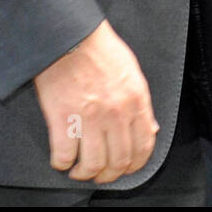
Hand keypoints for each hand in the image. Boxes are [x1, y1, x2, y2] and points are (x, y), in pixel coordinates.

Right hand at [33, 20, 157, 182]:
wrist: (70, 36)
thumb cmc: (101, 50)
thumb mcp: (132, 73)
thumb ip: (141, 104)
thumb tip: (150, 129)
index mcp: (136, 100)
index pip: (143, 146)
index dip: (135, 165)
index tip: (126, 169)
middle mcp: (116, 113)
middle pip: (118, 161)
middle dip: (110, 175)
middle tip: (101, 174)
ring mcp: (89, 119)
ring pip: (93, 165)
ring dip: (86, 174)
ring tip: (80, 170)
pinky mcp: (63, 120)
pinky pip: (64, 157)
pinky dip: (62, 164)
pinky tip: (63, 159)